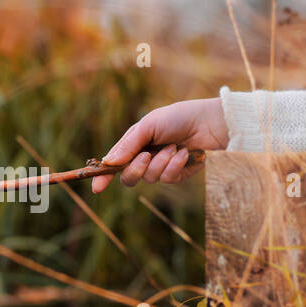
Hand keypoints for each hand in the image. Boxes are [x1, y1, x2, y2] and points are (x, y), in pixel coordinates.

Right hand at [90, 97, 228, 193]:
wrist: (208, 122)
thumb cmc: (178, 118)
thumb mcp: (149, 125)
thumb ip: (128, 145)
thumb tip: (109, 162)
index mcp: (134, 144)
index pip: (114, 164)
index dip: (103, 176)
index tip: (97, 188)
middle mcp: (144, 157)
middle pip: (128, 177)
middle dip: (137, 168)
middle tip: (147, 155)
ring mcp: (160, 167)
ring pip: (150, 178)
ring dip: (162, 162)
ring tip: (175, 147)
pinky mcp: (177, 174)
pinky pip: (168, 179)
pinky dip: (176, 166)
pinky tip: (185, 153)